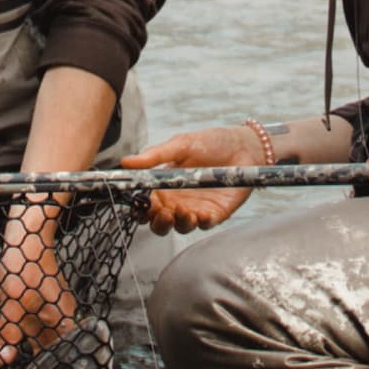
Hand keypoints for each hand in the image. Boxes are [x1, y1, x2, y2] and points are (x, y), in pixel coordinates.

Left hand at [0, 197, 76, 363]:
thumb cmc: (23, 265)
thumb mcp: (12, 303)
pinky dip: (29, 336)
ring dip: (35, 351)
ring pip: (45, 337)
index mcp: (60, 320)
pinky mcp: (44, 301)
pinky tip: (16, 342)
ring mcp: (53, 308)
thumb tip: (3, 361)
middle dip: (44, 366)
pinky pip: (38, 325)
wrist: (27, 235)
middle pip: (54, 349)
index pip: (63, 355)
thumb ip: (9, 334)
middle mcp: (61, 316)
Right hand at [121, 127, 256, 233]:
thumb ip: (155, 156)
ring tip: (182, 211)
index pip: (146, 203)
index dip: (140, 207)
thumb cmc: (211, 142)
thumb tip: (125, 162)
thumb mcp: (181, 145)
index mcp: (164, 185)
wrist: (243, 146)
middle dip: (157, 221)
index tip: (140, 203)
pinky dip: (199, 222)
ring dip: (177, 223)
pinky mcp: (214, 214)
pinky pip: (203, 224)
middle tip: (161, 212)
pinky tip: (199, 213)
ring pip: (179, 227)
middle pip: (159, 222)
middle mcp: (177, 201)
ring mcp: (195, 209)